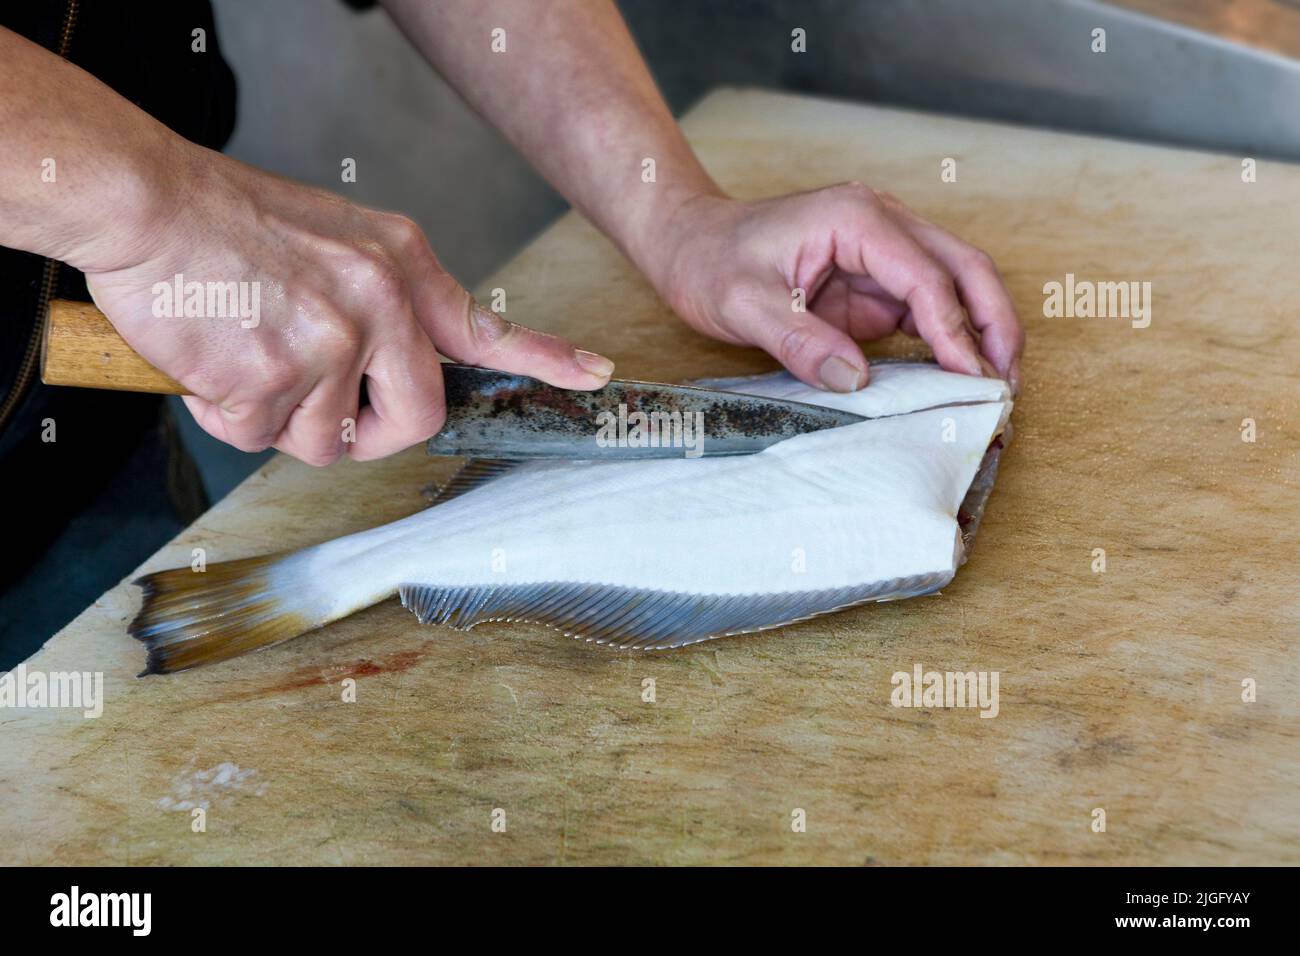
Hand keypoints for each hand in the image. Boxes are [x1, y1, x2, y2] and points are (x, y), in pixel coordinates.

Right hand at [82, 141, 614, 464]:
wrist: (146, 202)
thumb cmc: (229, 224)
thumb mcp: (335, 240)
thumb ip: (375, 299)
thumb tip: (382, 369)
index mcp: (400, 266)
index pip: (486, 328)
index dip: (547, 359)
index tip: (597, 375)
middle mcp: (382, 303)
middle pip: (415, 421)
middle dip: (368, 434)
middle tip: (322, 410)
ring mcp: (334, 340)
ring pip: (325, 440)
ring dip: (280, 420)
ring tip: (244, 355)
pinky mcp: (278, 374)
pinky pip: (261, 437)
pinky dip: (229, 415)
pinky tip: (213, 361)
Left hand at [648, 184, 1022, 394]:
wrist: (689, 243)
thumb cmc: (710, 261)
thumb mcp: (742, 304)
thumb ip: (798, 341)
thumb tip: (856, 380)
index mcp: (856, 217)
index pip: (926, 275)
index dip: (955, 331)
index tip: (971, 381)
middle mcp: (881, 223)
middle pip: (964, 268)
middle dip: (995, 325)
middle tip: (1006, 384)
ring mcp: (883, 251)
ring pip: (956, 285)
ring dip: (981, 333)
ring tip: (994, 389)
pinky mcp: (875, 280)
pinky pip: (927, 307)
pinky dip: (948, 340)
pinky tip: (957, 378)